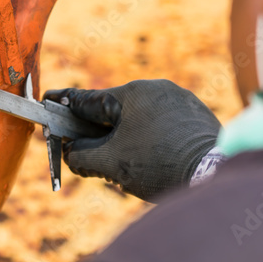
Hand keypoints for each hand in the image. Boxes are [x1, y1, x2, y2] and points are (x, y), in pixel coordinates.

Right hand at [44, 80, 220, 201]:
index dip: (63, 105)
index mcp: (132, 93)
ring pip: (138, 119)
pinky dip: (149, 140)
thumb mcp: (111, 163)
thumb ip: (81, 154)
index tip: (46, 102)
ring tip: (124, 168)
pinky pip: (161, 124)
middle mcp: (157, 89)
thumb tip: (69, 150)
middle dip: (97, 133)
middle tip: (86, 155)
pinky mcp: (196, 115)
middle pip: (113, 111)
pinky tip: (151, 162)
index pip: (87, 99)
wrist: (216, 173)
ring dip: (125, 139)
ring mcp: (180, 100)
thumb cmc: (160, 165)